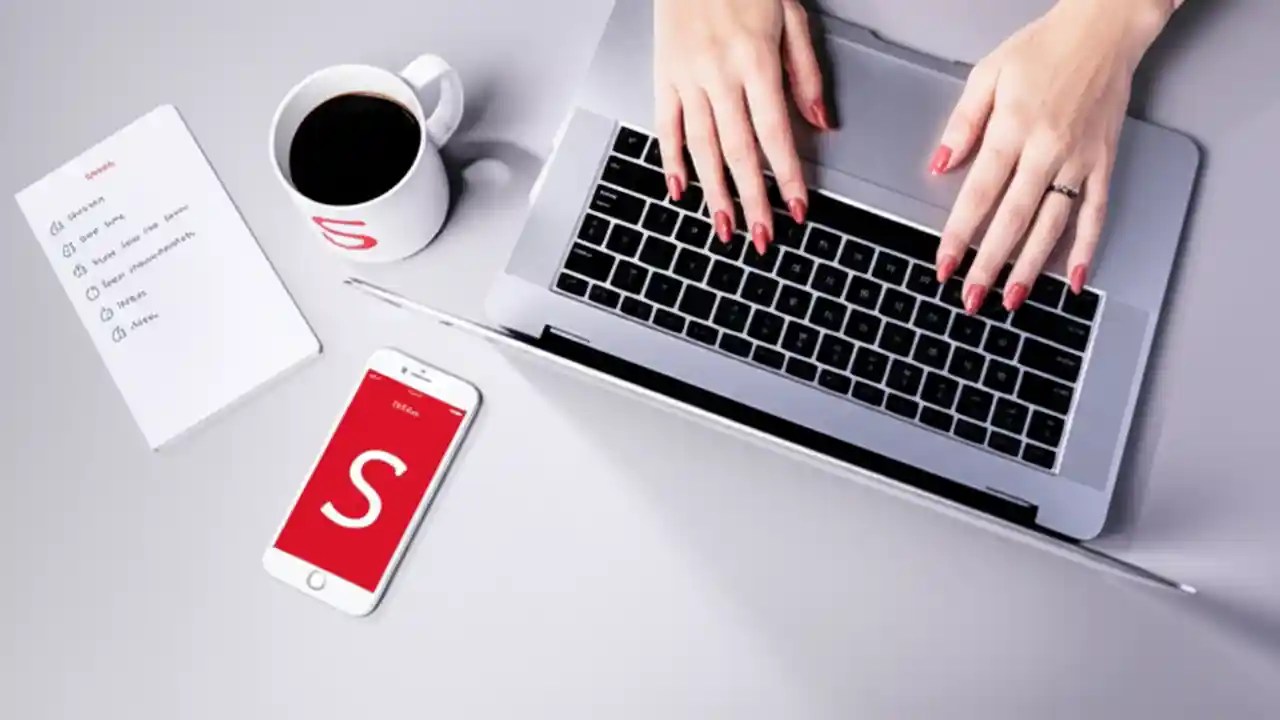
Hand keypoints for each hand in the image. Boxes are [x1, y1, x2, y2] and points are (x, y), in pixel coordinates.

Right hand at [654, 0, 828, 254]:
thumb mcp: (791, 18)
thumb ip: (805, 74)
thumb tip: (820, 123)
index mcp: (756, 61)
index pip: (775, 133)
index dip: (786, 177)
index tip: (797, 209)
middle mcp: (719, 74)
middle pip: (738, 150)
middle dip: (752, 199)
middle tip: (760, 236)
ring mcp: (687, 78)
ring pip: (701, 146)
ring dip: (713, 192)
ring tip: (724, 226)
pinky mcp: (663, 75)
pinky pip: (666, 126)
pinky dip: (671, 161)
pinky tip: (679, 189)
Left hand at [931, 0, 1176, 312]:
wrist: (1104, 30)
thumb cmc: (1043, 48)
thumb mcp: (987, 75)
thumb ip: (961, 124)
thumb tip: (939, 165)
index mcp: (1013, 129)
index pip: (979, 194)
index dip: (959, 234)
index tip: (943, 265)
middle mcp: (1047, 149)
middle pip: (1013, 219)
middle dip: (989, 265)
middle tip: (971, 299)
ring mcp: (1080, 159)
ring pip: (1052, 224)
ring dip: (1032, 266)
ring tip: (1013, 299)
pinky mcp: (1105, 162)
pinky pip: (1096, 213)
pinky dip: (1087, 249)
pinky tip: (1076, 279)